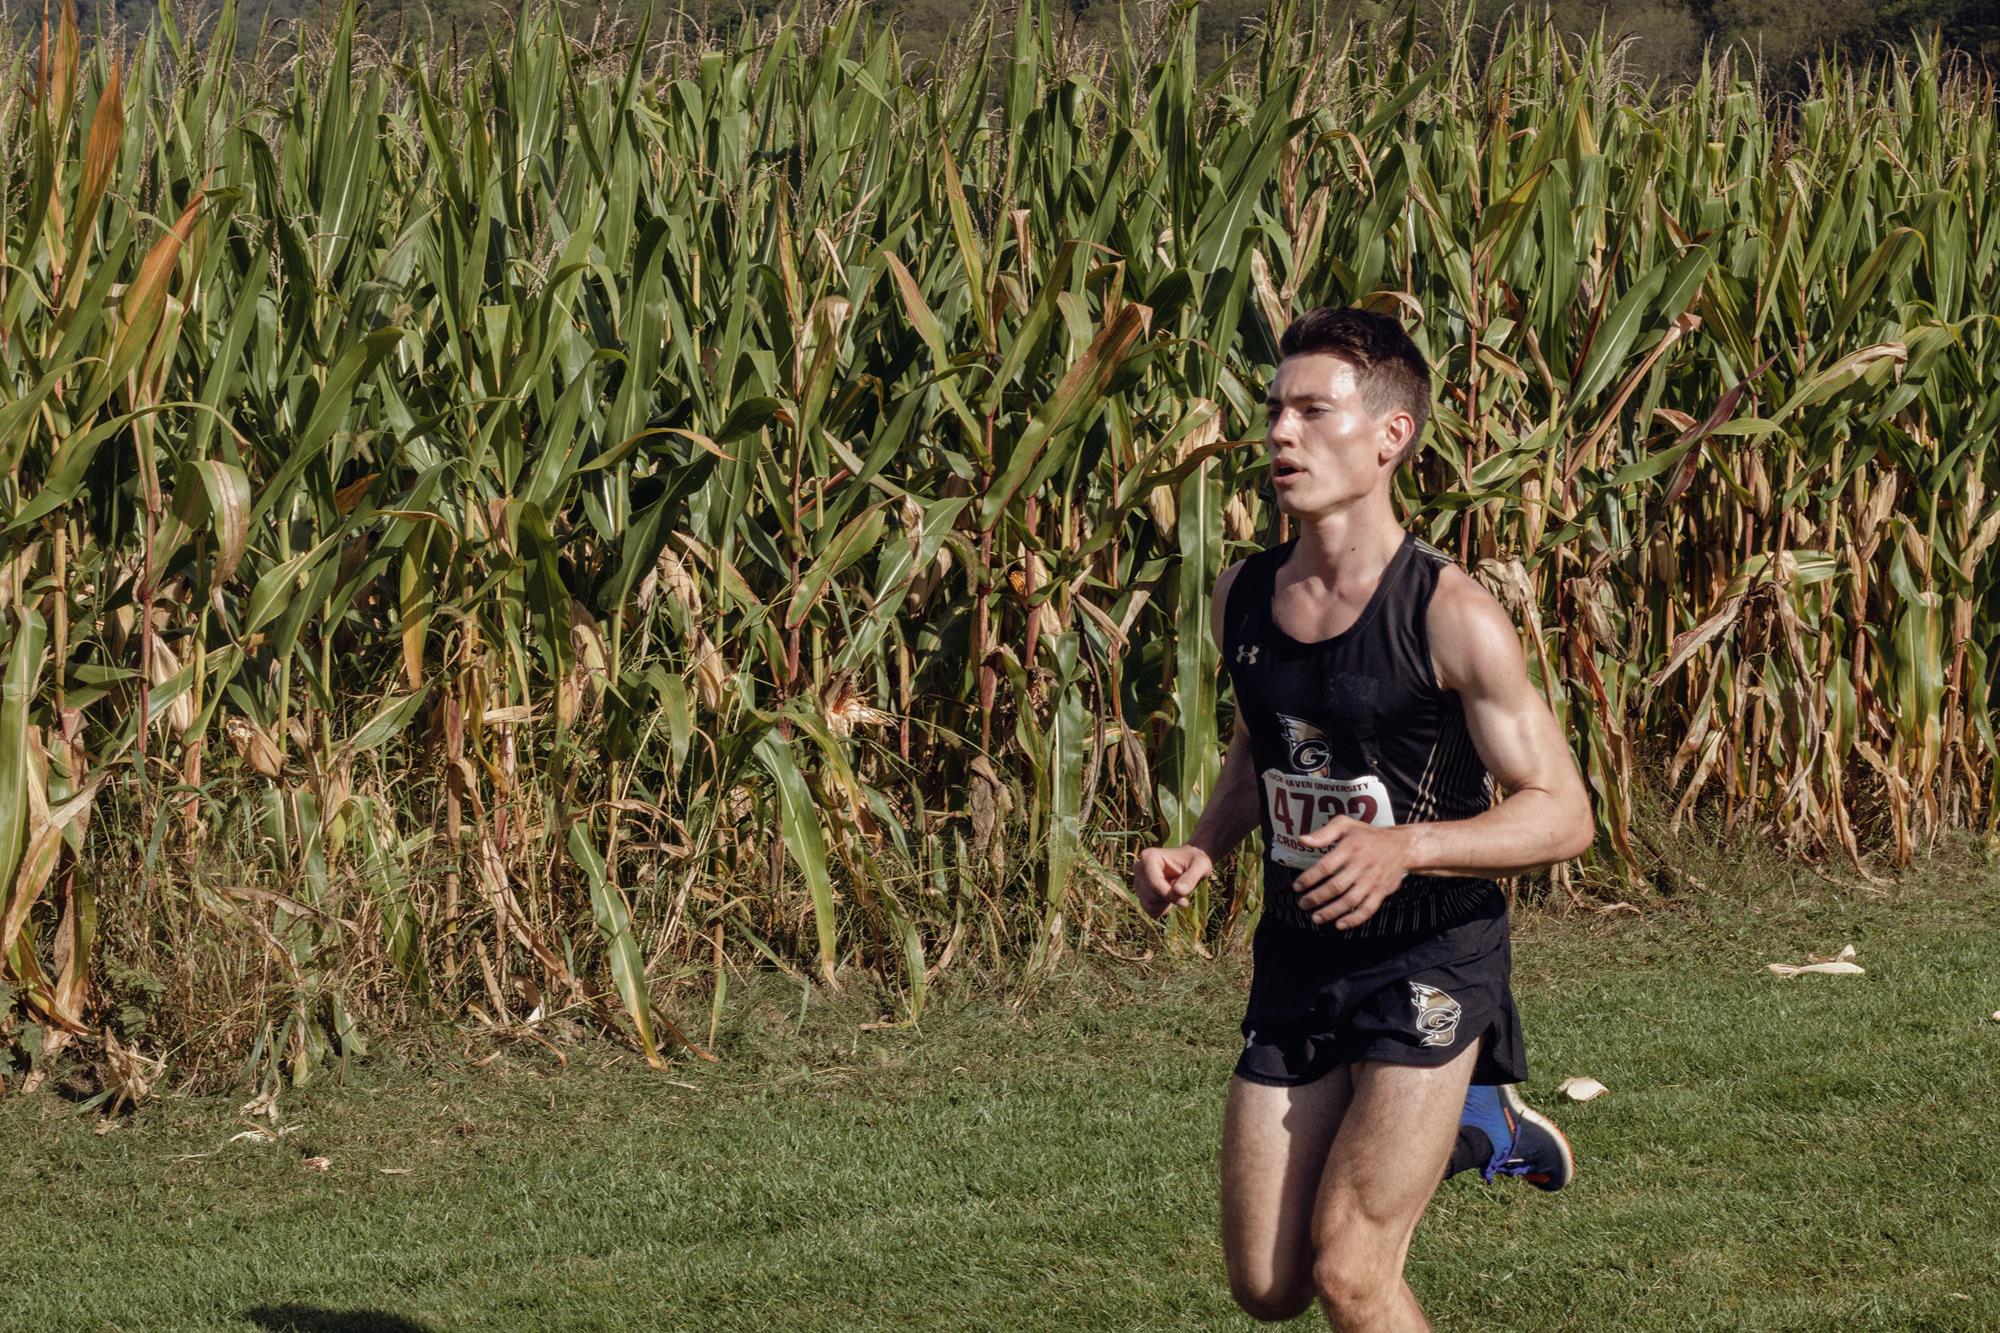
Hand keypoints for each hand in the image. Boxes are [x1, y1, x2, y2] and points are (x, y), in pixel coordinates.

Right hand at [1132, 844, 1212, 918]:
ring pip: (1148, 904)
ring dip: (1165, 904)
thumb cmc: (1196, 861)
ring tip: (1176, 893)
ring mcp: (1138, 880)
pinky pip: (1148, 909)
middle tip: (1182, 891)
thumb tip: (1178, 891)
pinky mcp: (1140, 891)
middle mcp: (1139, 867)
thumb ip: (1191, 878)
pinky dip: (1161, 909)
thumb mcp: (1201, 866)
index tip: (1185, 902)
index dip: (1169, 895)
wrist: (1190, 863)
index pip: (1154, 884)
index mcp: (1149, 857)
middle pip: (1150, 896)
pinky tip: (1170, 900)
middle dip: (1168, 899)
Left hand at [1292, 817, 1411, 928]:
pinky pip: (1368, 909)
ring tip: (1316, 917)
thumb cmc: (1368, 836)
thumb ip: (1324, 833)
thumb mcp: (1346, 826)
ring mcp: (1373, 880)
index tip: (1296, 886)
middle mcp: (1362, 865)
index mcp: (1351, 847)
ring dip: (1331, 912)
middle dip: (1316, 898)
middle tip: (1302, 904)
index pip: (1325, 866)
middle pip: (1336, 886)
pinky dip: (1354, 919)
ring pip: (1350, 900)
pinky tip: (1339, 924)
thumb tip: (1302, 840)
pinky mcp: (1382, 891)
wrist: (1401, 846)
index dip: (1309, 879)